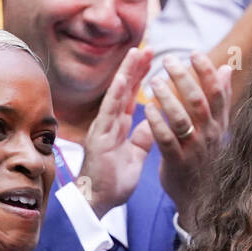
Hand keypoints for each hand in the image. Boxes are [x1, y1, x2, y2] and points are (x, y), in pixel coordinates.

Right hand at [82, 46, 154, 218]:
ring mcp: (103, 128)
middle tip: (148, 47)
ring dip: (126, 72)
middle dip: (135, 68)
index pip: (131, 97)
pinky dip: (116, 94)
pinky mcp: (99, 138)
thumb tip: (154, 124)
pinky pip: (108, 112)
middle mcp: (109, 123)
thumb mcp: (135, 157)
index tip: (152, 59)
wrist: (97, 203)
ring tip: (136, 52)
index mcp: (118, 128)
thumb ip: (142, 139)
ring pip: (116, 94)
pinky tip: (123, 78)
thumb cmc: (113, 183)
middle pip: (124, 90)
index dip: (141, 77)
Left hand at [144, 52, 231, 230]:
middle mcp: (209, 136)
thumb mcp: (217, 128)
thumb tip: (226, 68)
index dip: (207, 72)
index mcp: (219, 125)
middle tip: (167, 60)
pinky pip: (166, 140)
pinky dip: (156, 123)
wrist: (201, 198)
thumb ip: (221, 99)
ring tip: (153, 81)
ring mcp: (193, 150)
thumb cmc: (205, 157)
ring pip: (181, 119)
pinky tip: (146, 109)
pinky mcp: (177, 163)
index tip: (194, 53)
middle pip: (198, 101)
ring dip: (167, 98)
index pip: (217, 93)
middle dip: (183, 78)